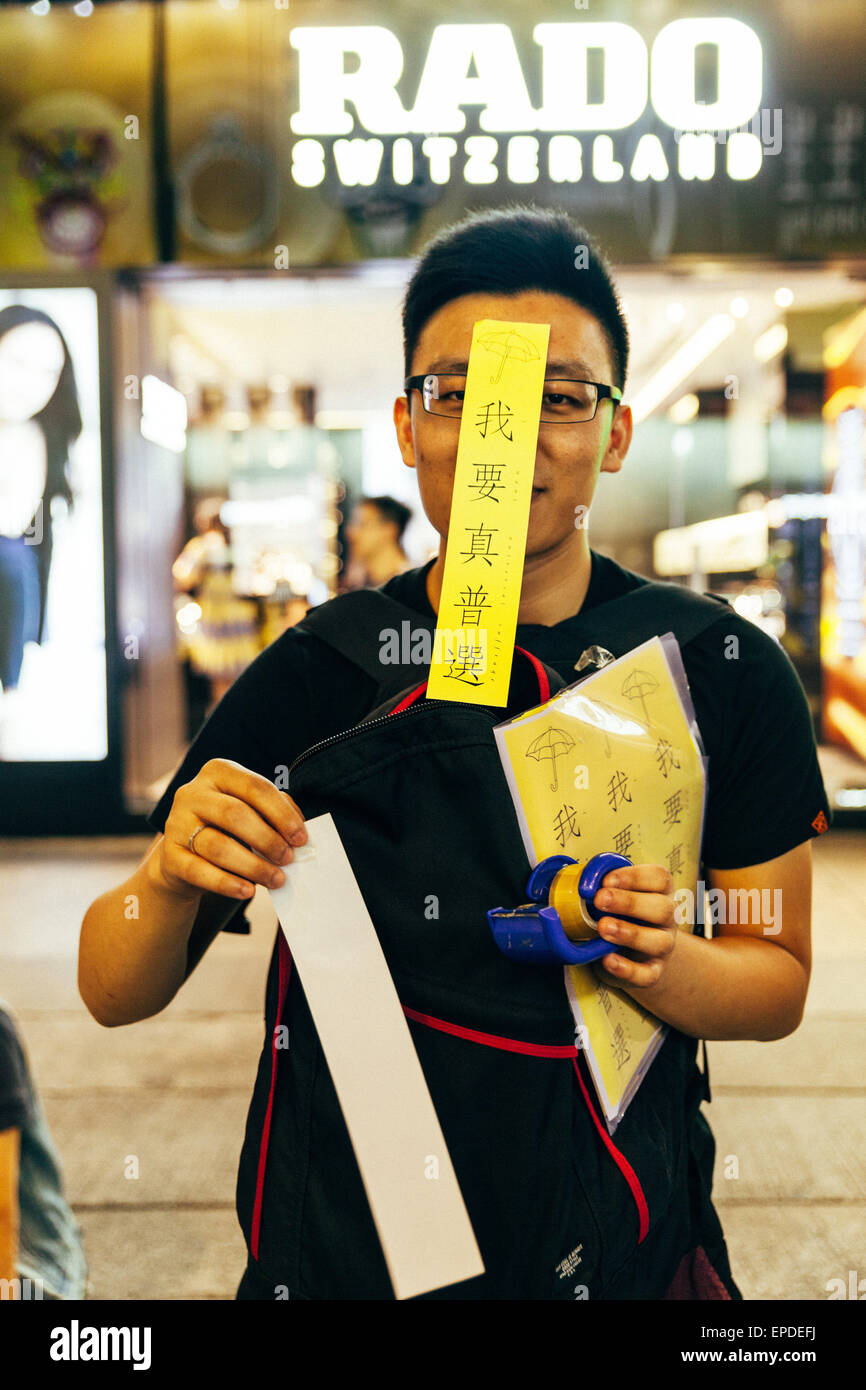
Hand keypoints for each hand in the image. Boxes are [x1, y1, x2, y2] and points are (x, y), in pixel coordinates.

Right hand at [152, 758, 306, 902]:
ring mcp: (176, 824)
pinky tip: (248, 890)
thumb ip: (275, 812)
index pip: (255, 787)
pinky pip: (199, 872)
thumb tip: (299, 830)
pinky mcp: (169, 856)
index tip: (301, 838)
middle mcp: (192, 793)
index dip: (282, 814)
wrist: (185, 857)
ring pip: (218, 846)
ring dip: (253, 866)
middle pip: (234, 814)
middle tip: (288, 859)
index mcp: (218, 772)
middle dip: (267, 839)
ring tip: (276, 879)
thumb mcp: (251, 810)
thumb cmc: (228, 828)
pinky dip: (227, 884)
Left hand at [592, 863, 677, 989]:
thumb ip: (601, 886)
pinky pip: (647, 974)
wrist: (633, 954)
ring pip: (659, 941)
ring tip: (603, 928)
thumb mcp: (613, 895)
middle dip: (630, 902)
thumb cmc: (620, 915)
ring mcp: (663, 946)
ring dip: (630, 933)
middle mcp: (667, 918)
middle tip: (600, 900)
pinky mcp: (653, 971)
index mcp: (659, 892)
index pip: (660, 878)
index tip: (607, 880)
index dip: (635, 877)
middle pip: (662, 908)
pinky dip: (628, 969)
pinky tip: (608, 959)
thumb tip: (583, 884)